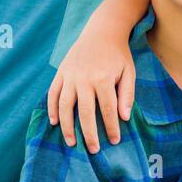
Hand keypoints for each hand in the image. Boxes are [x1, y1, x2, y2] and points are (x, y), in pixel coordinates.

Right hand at [47, 30, 135, 153]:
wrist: (102, 31)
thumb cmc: (118, 55)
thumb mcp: (129, 72)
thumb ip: (127, 94)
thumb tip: (123, 117)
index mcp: (103, 79)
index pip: (107, 110)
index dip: (111, 127)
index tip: (114, 140)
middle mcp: (84, 79)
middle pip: (85, 113)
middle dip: (89, 134)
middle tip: (93, 150)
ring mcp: (70, 76)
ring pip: (65, 106)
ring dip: (67, 126)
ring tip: (71, 142)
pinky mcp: (61, 72)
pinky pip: (53, 93)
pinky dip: (52, 109)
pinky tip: (54, 122)